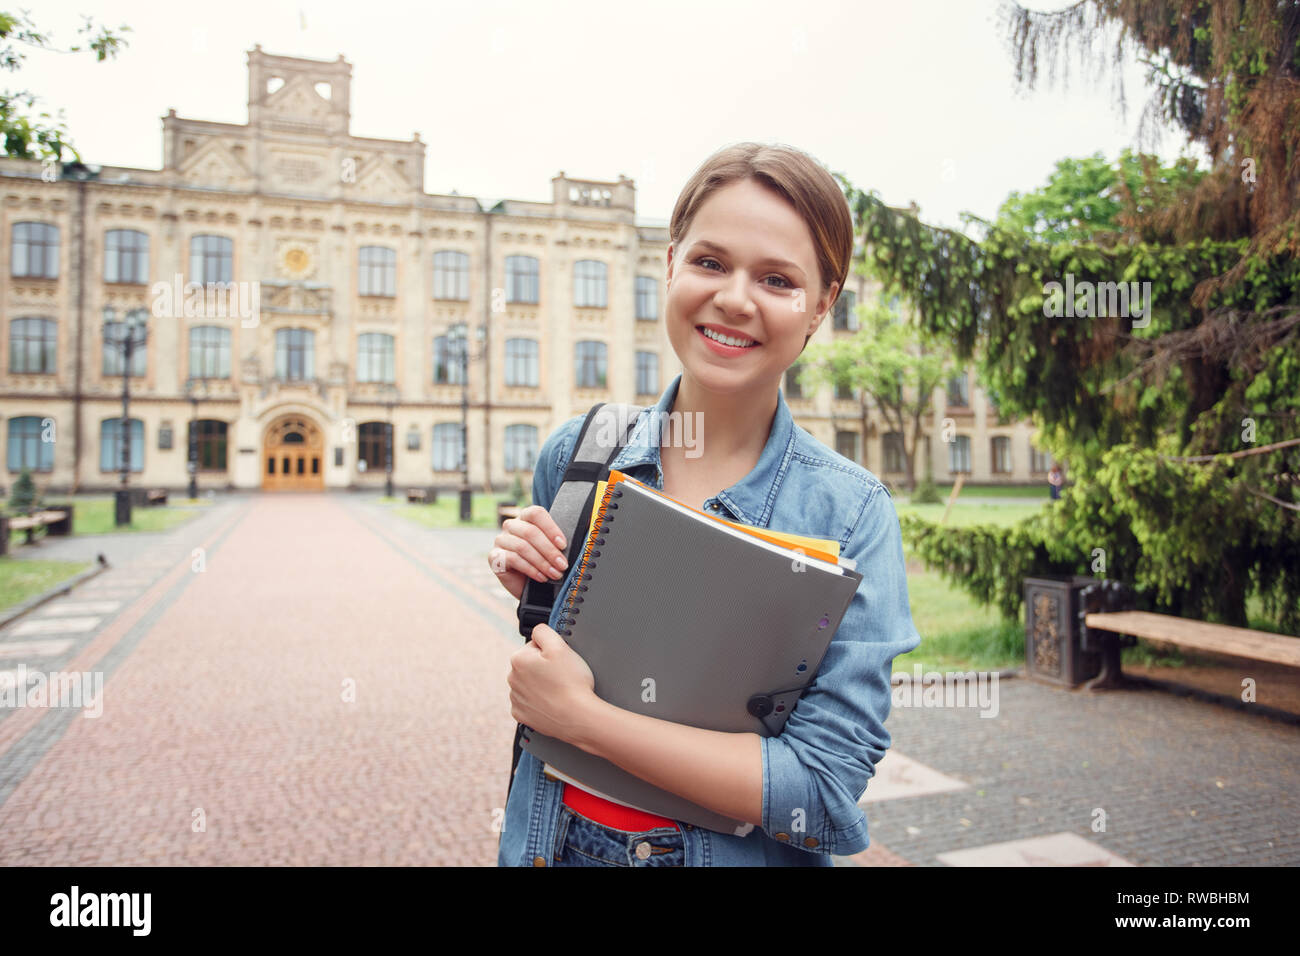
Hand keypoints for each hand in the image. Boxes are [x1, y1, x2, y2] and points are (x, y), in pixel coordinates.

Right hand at [489, 505, 569, 600]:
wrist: (528, 587)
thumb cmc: (543, 563)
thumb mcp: (553, 550)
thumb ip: (560, 541)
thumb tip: (583, 533)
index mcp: (525, 518)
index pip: (536, 513)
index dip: (551, 528)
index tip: (563, 544)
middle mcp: (511, 526)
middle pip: (530, 532)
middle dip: (550, 551)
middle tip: (563, 565)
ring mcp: (501, 540)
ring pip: (522, 547)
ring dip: (542, 562)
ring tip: (555, 574)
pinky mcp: (494, 557)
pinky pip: (512, 559)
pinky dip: (530, 569)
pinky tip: (541, 577)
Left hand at [508, 624, 597, 744]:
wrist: (577, 717)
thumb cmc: (571, 683)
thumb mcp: (560, 646)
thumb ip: (544, 631)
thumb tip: (536, 631)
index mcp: (518, 659)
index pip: (535, 646)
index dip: (550, 651)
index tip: (560, 662)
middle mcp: (512, 678)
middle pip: (531, 665)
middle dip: (545, 668)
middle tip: (562, 676)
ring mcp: (516, 698)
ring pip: (530, 684)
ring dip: (542, 685)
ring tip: (559, 690)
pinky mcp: (521, 714)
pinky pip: (529, 702)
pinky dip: (539, 702)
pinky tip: (552, 702)